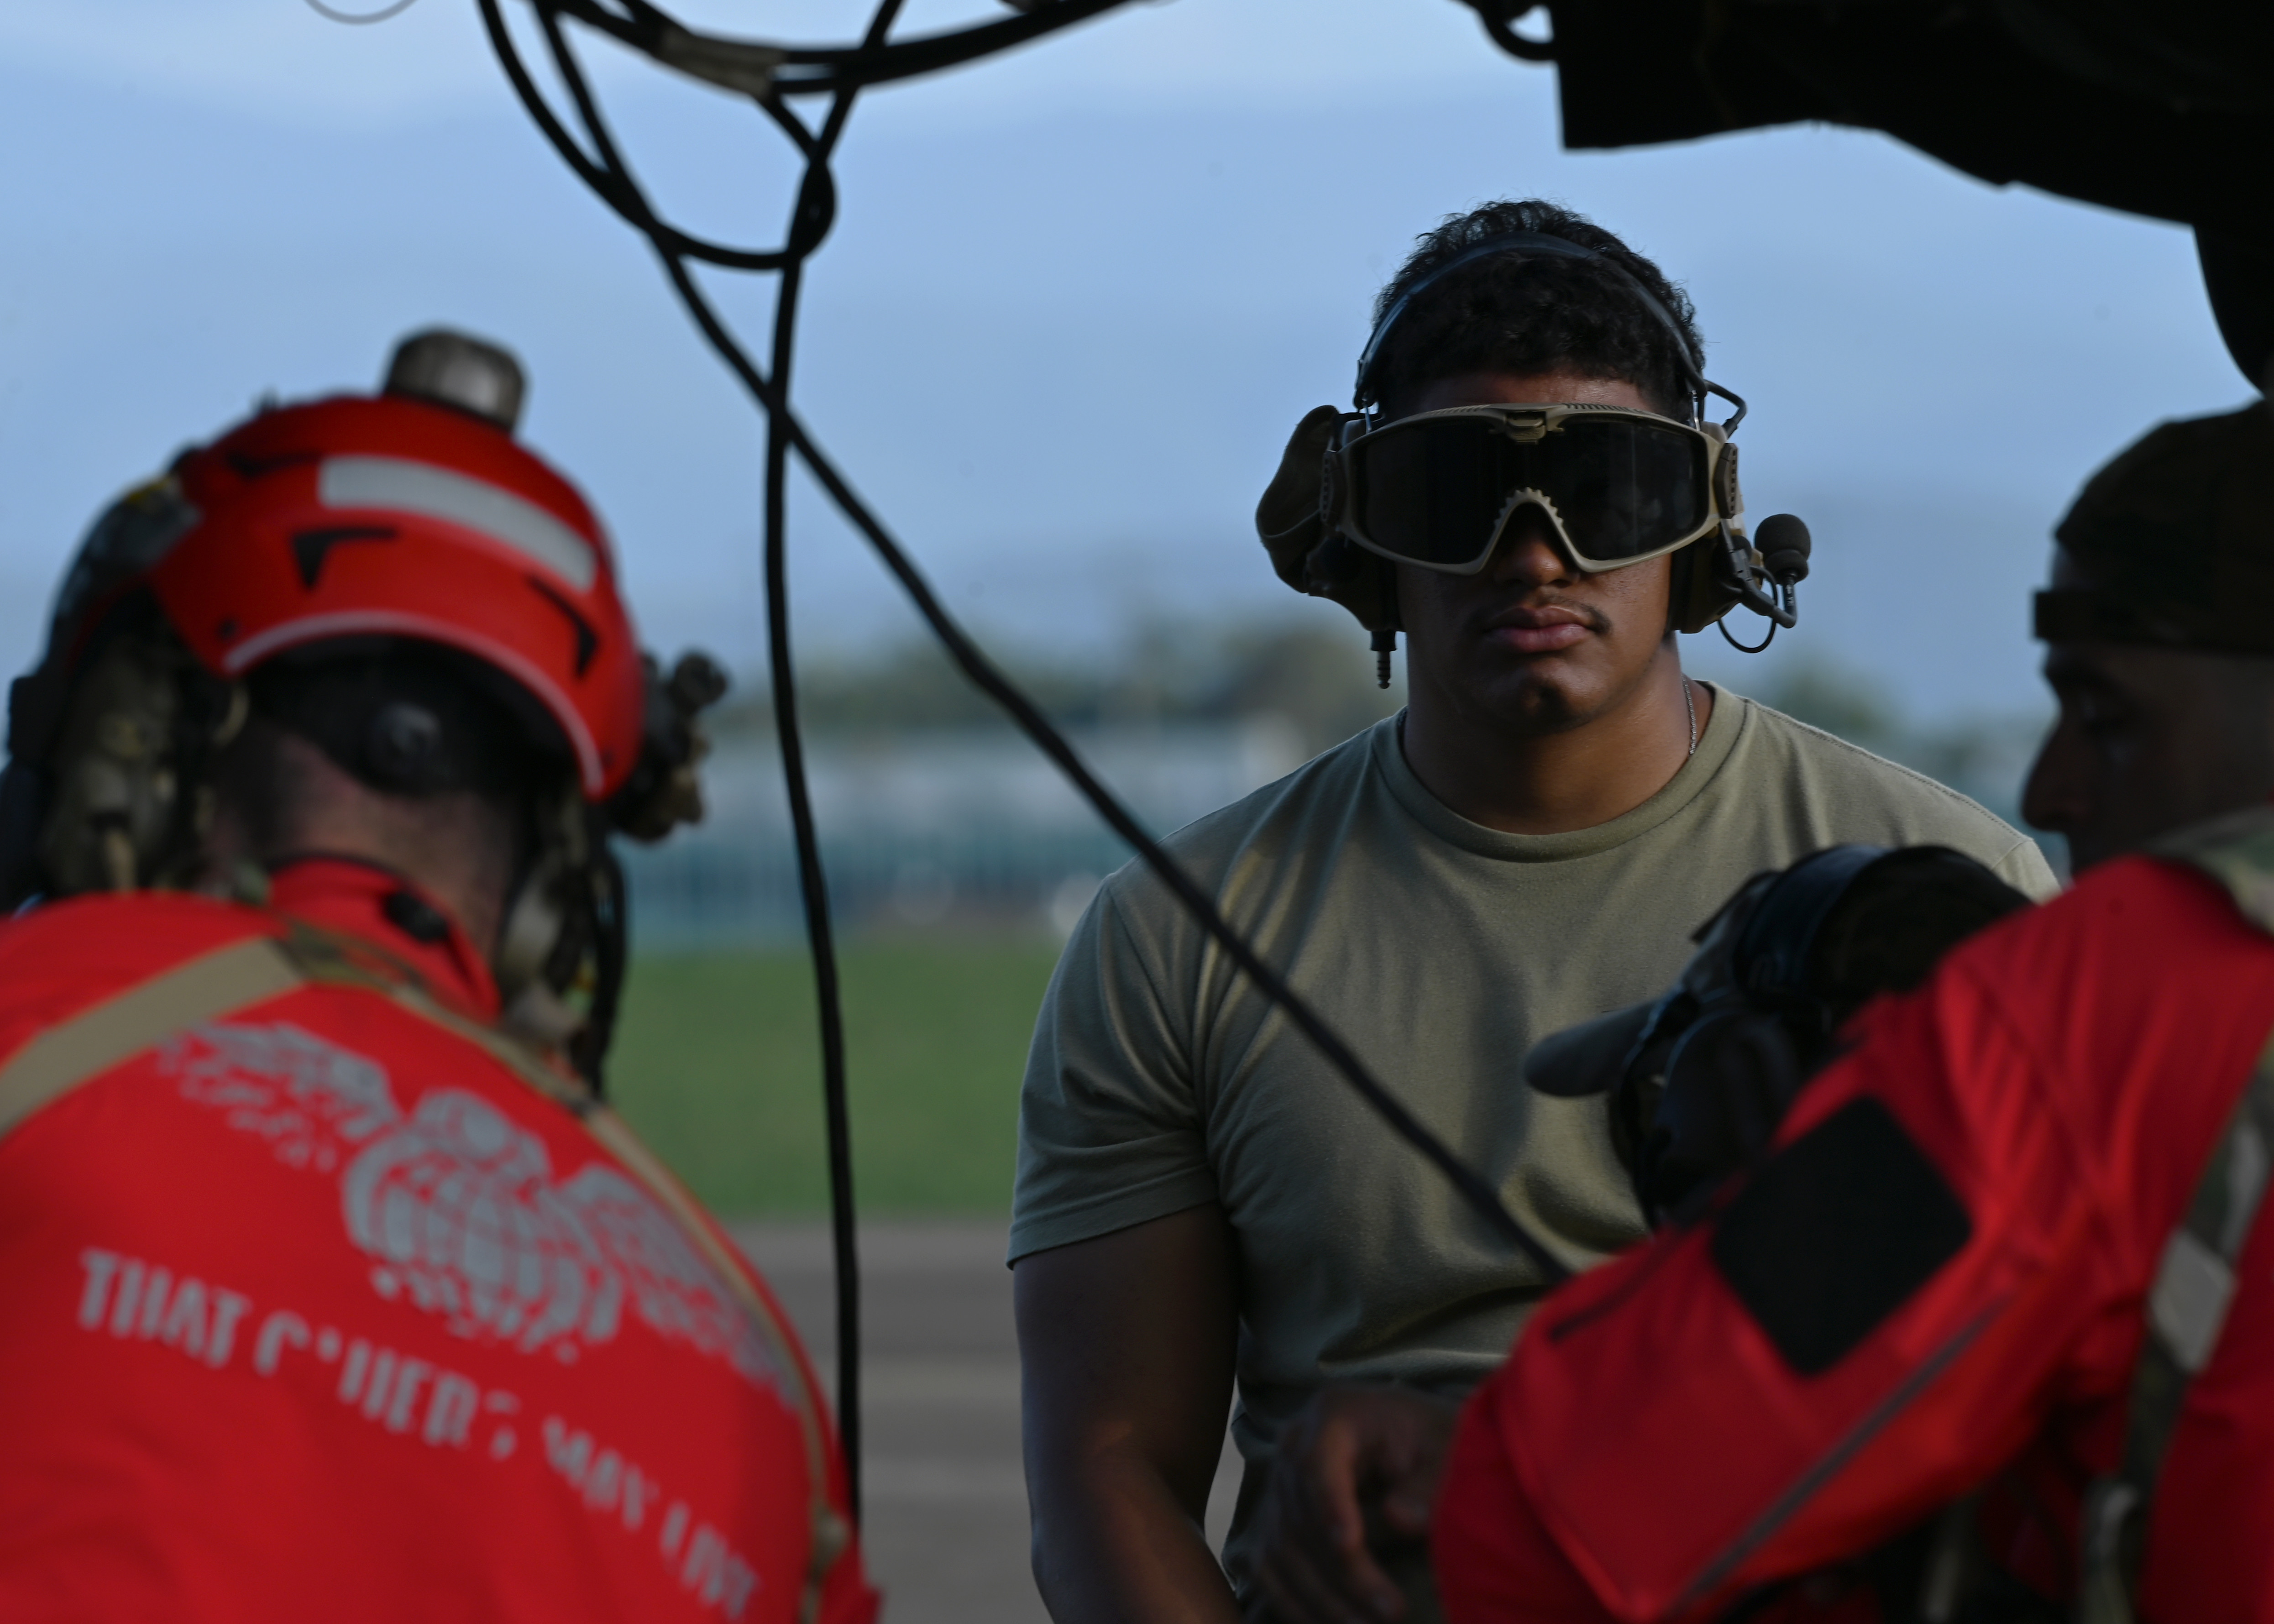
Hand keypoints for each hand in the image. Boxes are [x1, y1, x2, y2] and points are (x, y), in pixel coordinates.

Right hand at [1251, 1384, 1460, 1623]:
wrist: (1408, 1435)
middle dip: (1344, 1571)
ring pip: (1282, 1549)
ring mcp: (1277, 1486)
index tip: (1350, 1544)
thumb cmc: (1430, 1439)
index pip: (1318, 1460)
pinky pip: (1269, 1567)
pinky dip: (1293, 1603)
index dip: (1330, 1504)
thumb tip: (1399, 1519)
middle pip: (1301, 1515)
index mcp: (1333, 1414)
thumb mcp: (1444, 1446)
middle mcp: (1292, 1446)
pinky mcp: (1272, 1520)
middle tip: (1392, 1611)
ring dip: (1322, 1597)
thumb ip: (1429, 1480)